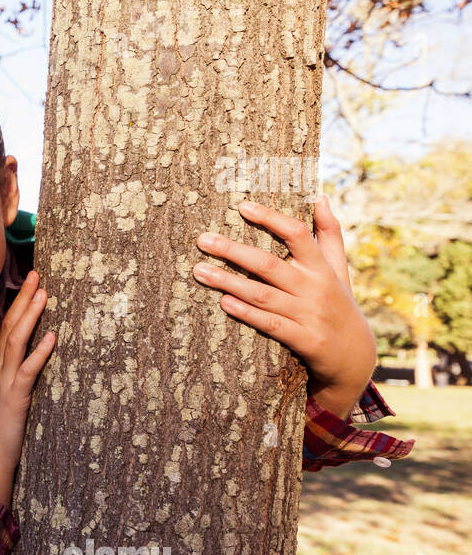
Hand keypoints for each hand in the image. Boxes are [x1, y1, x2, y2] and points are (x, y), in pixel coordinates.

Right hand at [0, 269, 56, 501]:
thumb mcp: (3, 394)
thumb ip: (13, 374)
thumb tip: (30, 358)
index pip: (5, 327)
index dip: (17, 304)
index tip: (30, 283)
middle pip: (10, 326)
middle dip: (24, 299)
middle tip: (38, 275)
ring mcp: (4, 381)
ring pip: (16, 340)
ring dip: (30, 316)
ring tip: (44, 294)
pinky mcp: (14, 397)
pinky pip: (27, 369)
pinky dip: (39, 351)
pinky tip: (51, 336)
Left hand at [192, 196, 375, 419]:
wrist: (355, 357)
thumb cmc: (339, 305)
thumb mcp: (339, 269)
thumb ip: (329, 234)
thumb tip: (320, 197)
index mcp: (322, 267)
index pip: (297, 234)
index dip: (271, 218)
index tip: (242, 206)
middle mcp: (315, 288)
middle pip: (269, 264)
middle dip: (233, 250)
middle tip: (202, 240)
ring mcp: (308, 315)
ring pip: (262, 294)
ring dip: (229, 282)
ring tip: (199, 271)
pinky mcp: (304, 340)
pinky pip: (270, 324)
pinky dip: (247, 313)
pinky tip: (224, 302)